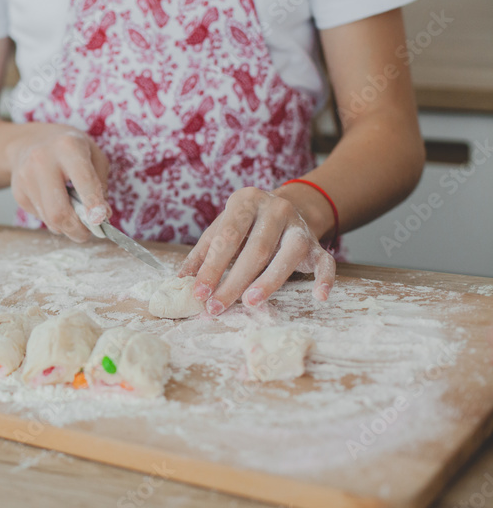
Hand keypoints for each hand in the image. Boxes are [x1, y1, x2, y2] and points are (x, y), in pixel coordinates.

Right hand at [6, 124, 110, 241]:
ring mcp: (26, 177)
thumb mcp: (92, 154)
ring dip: (67, 227)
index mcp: (67, 147)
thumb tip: (101, 217)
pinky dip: (54, 219)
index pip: (83, 181)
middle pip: (59, 211)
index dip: (94, 204)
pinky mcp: (18, 192)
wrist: (29, 141)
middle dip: (77, 230)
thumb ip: (100, 183)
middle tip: (88, 234)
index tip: (101, 220)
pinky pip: (41, 217)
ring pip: (49, 219)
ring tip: (75, 218)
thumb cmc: (68, 148)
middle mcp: (42, 160)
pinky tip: (57, 203)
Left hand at [179, 186, 335, 313]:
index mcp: (246, 202)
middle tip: (218, 306)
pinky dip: (325, 279)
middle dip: (235, 281)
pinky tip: (318, 297)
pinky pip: (326, 262)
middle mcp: (276, 209)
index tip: (199, 292)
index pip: (227, 237)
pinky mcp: (317, 244)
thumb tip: (181, 280)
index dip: (212, 267)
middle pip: (256, 249)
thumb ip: (202, 253)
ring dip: (270, 280)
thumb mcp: (220, 230)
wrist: (285, 207)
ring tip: (250, 302)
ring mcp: (299, 226)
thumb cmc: (244, 224)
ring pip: (289, 254)